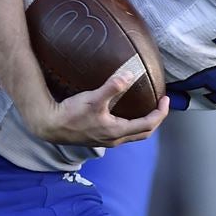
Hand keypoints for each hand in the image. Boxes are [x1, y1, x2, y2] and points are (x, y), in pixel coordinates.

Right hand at [30, 64, 168, 146]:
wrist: (49, 126)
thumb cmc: (70, 115)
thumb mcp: (93, 99)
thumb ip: (112, 87)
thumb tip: (129, 76)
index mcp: (117, 131)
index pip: (148, 125)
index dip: (160, 113)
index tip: (166, 99)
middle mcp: (115, 139)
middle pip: (144, 132)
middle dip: (156, 118)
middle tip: (160, 103)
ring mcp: (107, 140)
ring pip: (134, 134)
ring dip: (144, 122)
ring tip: (147, 107)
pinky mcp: (99, 137)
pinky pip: (123, 132)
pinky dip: (131, 123)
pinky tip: (125, 112)